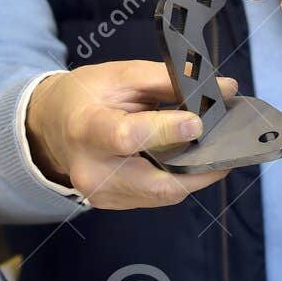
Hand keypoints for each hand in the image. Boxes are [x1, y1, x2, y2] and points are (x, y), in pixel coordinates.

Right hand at [25, 59, 238, 208]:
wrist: (52, 126)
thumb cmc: (87, 94)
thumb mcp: (122, 75)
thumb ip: (171, 81)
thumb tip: (225, 89)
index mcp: (86, 128)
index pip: (126, 137)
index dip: (166, 132)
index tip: (198, 122)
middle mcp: (92, 171)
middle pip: (157, 183)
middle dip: (200, 167)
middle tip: (229, 145)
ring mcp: (103, 195)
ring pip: (165, 193)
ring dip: (195, 172)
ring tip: (213, 147)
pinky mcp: (115, 205)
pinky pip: (158, 195)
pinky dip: (179, 177)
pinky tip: (189, 158)